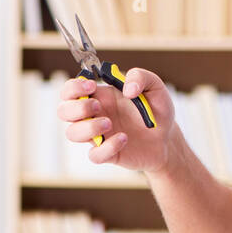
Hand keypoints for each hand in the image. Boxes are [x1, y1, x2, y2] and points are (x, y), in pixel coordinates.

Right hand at [56, 67, 175, 172]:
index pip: (70, 90)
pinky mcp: (108, 153)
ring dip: (88, 127)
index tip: (91, 86)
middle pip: (63, 111)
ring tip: (110, 123)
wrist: (168, 137)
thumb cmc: (157, 110)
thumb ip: (141, 77)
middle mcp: (94, 115)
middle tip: (99, 106)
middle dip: (76, 108)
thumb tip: (127, 89)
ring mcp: (99, 135)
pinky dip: (107, 147)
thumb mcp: (155, 87)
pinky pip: (94, 155)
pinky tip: (124, 138)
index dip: (73, 87)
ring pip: (72, 134)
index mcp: (100, 96)